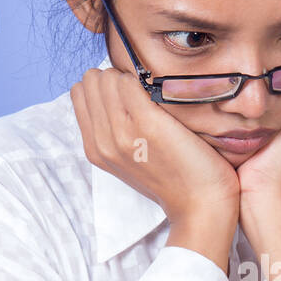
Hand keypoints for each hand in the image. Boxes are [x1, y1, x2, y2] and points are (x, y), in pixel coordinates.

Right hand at [71, 66, 239, 225]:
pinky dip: (145, 80)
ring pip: (107, 76)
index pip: (79, 92)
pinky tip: (163, 96)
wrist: (201, 205)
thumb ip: (114, 132)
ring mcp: (122, 132)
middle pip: (91, 80)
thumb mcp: (131, 160)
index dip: (104, 87)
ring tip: (153, 97)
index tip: (127, 97)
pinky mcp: (147, 123)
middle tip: (142, 95)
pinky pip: (129, 80)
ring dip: (130, 78)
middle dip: (115, 79)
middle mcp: (102, 141)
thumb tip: (113, 95)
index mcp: (95, 149)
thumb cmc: (174, 179)